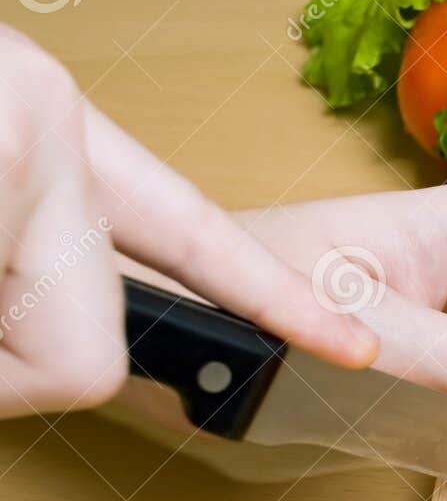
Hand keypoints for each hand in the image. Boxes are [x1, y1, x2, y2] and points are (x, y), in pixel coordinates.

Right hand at [0, 26, 376, 419]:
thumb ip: (26, 261)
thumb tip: (54, 362)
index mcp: (49, 130)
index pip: (194, 234)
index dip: (274, 302)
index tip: (357, 348)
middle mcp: (46, 127)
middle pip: (87, 358)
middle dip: (7, 373)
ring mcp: (20, 140)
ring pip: (40, 357)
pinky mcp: (7, 142)